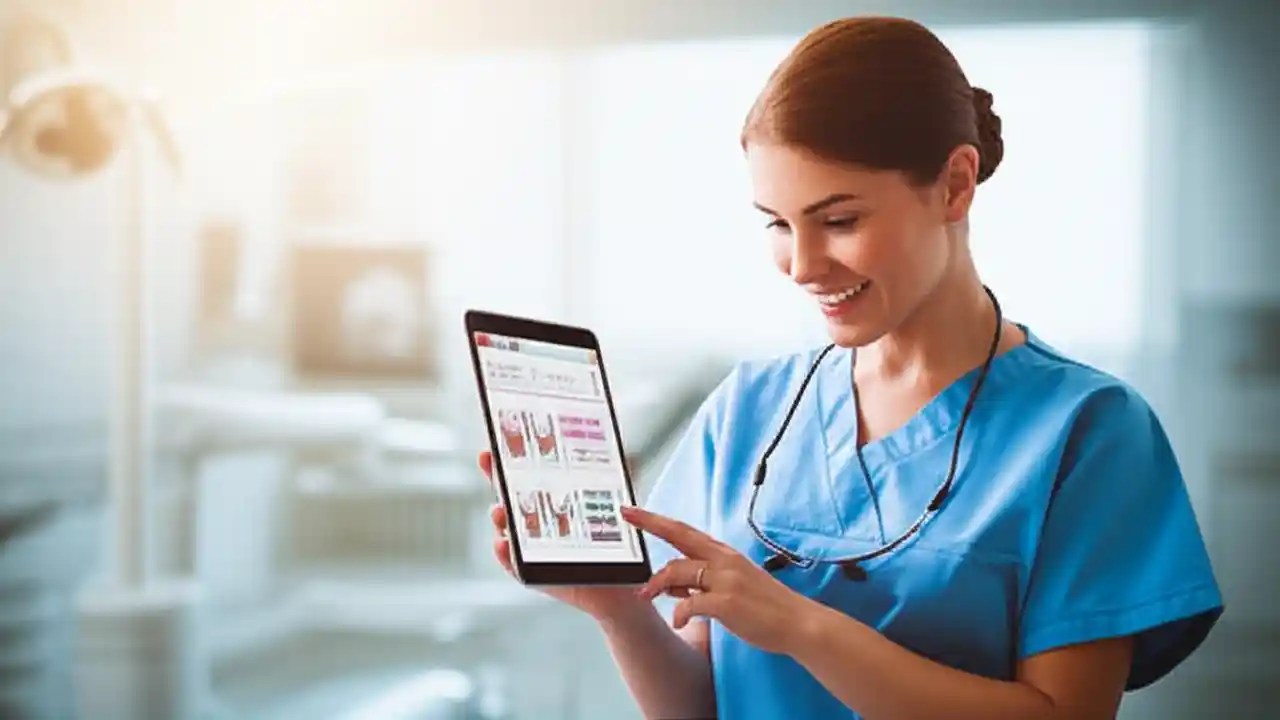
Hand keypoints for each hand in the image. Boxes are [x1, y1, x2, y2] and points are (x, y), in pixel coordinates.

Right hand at [478, 451, 649, 622]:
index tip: (493, 446)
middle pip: (508, 499)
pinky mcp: (534, 576)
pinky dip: (505, 556)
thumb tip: (619, 452)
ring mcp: (530, 550)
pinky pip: (514, 566)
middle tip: (487, 461)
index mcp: (547, 507)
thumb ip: (607, 485)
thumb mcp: (607, 511)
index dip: (505, 464)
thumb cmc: (610, 548)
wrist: (620, 589)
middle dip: (495, 479)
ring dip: (499, 519)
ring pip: (507, 531)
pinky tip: (503, 544)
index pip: (521, 482)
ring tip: (499, 510)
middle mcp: (533, 526)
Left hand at [623, 505, 814, 655]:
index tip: (634, 510)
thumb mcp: (733, 585)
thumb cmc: (766, 607)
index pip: (684, 530)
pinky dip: (679, 613)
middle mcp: (724, 560)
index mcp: (725, 554)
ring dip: (656, 585)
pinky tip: (680, 621)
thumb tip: (670, 584)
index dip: (657, 520)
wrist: (798, 624)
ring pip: (677, 571)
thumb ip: (702, 581)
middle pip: (679, 536)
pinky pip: (689, 603)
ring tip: (646, 596)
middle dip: (650, 524)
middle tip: (626, 516)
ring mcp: (725, 579)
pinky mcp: (726, 602)